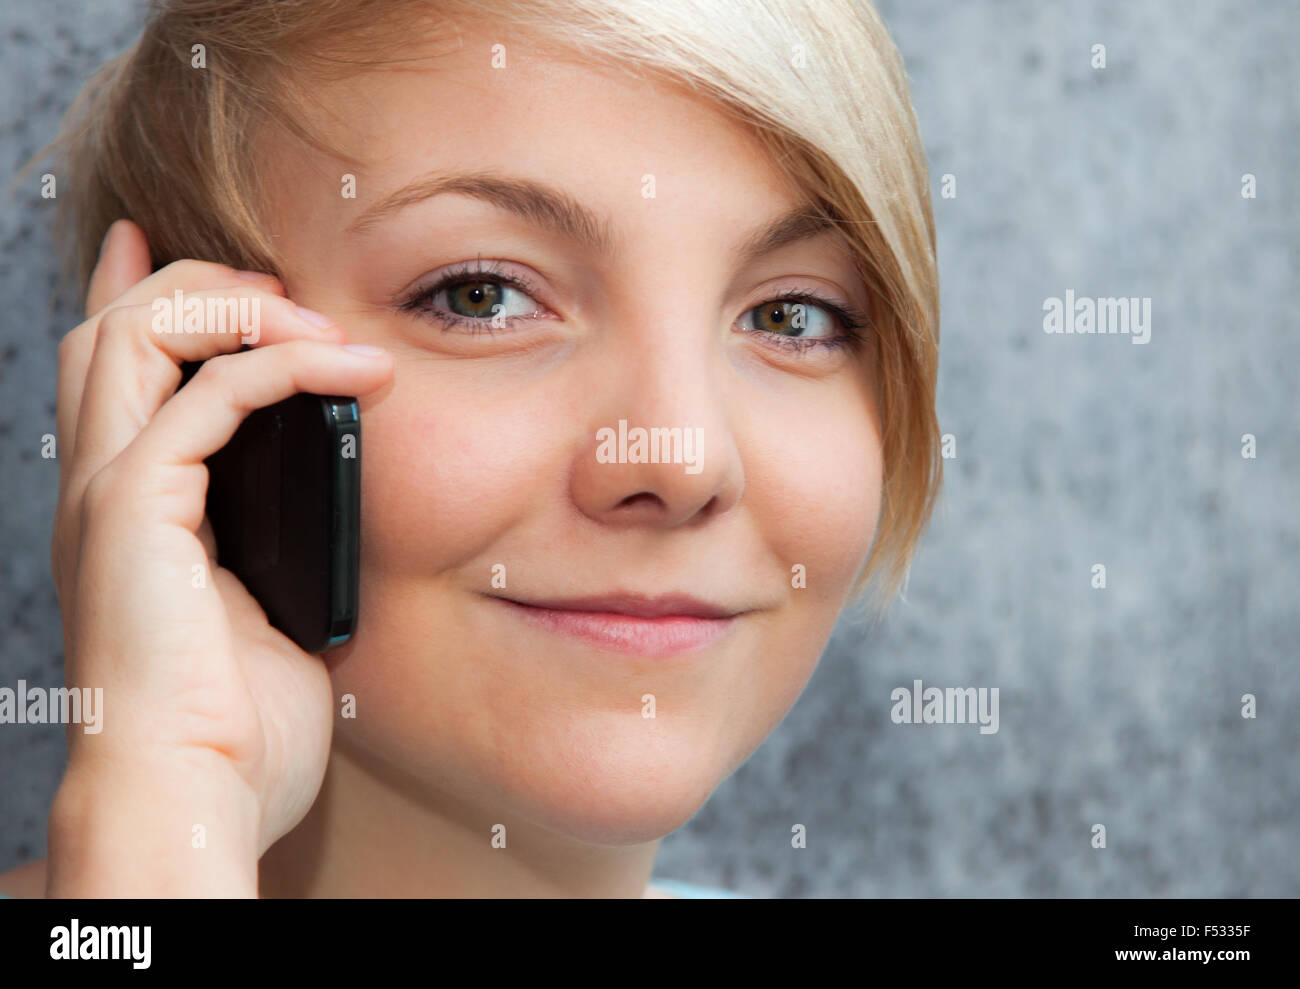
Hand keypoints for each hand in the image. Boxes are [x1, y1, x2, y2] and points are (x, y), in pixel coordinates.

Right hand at [46, 220, 392, 895]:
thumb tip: (327, 500)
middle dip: (204, 286)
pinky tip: (345, 370)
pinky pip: (206, 397)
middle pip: (116, 329)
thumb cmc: (234, 730)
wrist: (194, 798)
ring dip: (239, 306)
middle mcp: (105, 492)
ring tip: (324, 326)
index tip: (216, 263)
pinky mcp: (137, 514)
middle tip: (288, 293)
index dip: (151, 297)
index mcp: (133, 513)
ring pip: (139, 335)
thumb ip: (276, 542)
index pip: (120, 373)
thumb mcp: (265, 608)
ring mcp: (112, 498)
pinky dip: (279, 363)